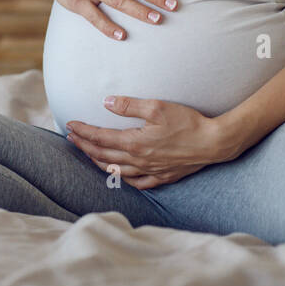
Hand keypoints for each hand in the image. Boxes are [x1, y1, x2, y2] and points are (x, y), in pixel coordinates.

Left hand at [65, 96, 224, 187]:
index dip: (83, 131)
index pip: (100, 138)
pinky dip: (123, 178)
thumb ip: (129, 105)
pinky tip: (119, 174)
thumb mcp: (157, 107)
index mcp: (135, 142)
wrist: (213, 143)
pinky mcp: (162, 177)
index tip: (70, 125)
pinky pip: (137, 182)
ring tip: (88, 154)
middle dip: (84, 146)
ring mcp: (150, 171)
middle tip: (71, 138)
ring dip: (98, 161)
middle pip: (103, 155)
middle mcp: (138, 160)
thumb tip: (106, 102)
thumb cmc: (187, 122)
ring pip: (116, 170)